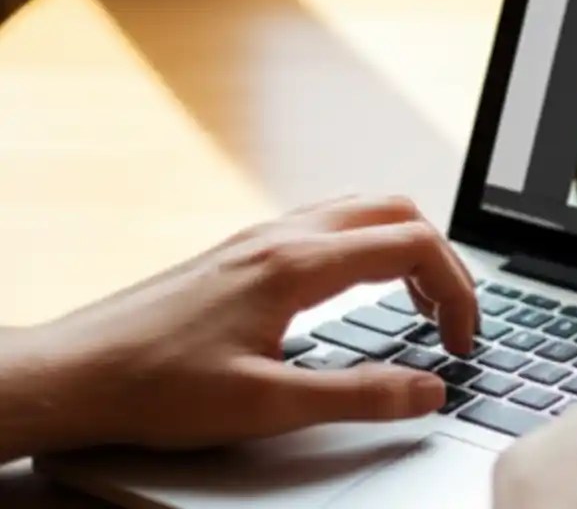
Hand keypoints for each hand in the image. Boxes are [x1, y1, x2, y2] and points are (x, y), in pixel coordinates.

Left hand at [0, 195, 475, 461]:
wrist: (74, 374)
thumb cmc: (156, 388)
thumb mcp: (267, 406)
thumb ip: (359, 397)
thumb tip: (428, 390)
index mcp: (298, 264)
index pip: (413, 245)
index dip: (457, 290)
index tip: (461, 341)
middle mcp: (284, 236)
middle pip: (397, 213)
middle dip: (442, 262)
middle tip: (452, 319)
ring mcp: (262, 237)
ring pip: (363, 211)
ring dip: (406, 249)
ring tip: (418, 305)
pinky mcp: (245, 251)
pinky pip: (329, 224)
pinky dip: (368, 248)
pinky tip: (358, 294)